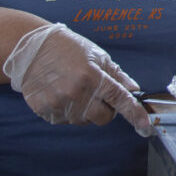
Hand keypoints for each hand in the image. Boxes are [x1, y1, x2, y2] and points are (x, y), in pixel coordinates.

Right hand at [3, 23, 152, 136]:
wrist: (31, 49)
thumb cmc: (68, 48)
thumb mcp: (97, 55)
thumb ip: (116, 74)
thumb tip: (134, 89)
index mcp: (93, 76)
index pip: (120, 100)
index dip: (135, 115)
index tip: (145, 127)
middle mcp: (76, 92)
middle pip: (103, 118)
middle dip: (105, 110)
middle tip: (97, 94)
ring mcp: (58, 103)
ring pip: (83, 121)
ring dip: (85, 111)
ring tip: (74, 89)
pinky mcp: (44, 110)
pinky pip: (65, 121)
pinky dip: (67, 111)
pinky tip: (60, 93)